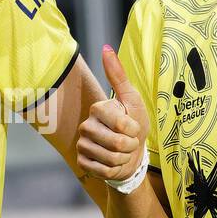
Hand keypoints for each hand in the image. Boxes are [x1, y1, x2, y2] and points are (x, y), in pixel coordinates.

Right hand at [77, 45, 148, 182]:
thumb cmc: (134, 124)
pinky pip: (103, 170)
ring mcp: (82, 145)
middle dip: (130, 145)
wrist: (131, 155)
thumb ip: (119, 76)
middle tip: (129, 142)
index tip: (133, 128)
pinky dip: (115, 169)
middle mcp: (86, 126)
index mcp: (97, 109)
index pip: (120, 124)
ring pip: (111, 158)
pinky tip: (113, 163)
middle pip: (116, 142)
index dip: (134, 129)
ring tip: (123, 152)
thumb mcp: (132, 100)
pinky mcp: (83, 162)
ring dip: (124, 158)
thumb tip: (106, 47)